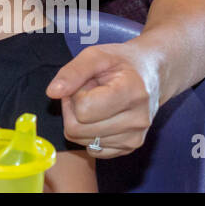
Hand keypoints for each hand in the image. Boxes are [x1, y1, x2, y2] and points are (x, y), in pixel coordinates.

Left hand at [47, 42, 160, 157]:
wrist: (151, 74)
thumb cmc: (121, 62)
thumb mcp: (95, 55)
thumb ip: (72, 72)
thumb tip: (52, 92)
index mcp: (131, 93)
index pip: (83, 110)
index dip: (76, 94)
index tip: (87, 83)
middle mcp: (138, 120)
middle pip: (78, 129)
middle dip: (74, 109)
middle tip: (87, 92)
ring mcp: (135, 137)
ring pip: (82, 141)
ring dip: (81, 121)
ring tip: (96, 102)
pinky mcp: (130, 148)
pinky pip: (93, 150)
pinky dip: (89, 134)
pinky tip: (101, 117)